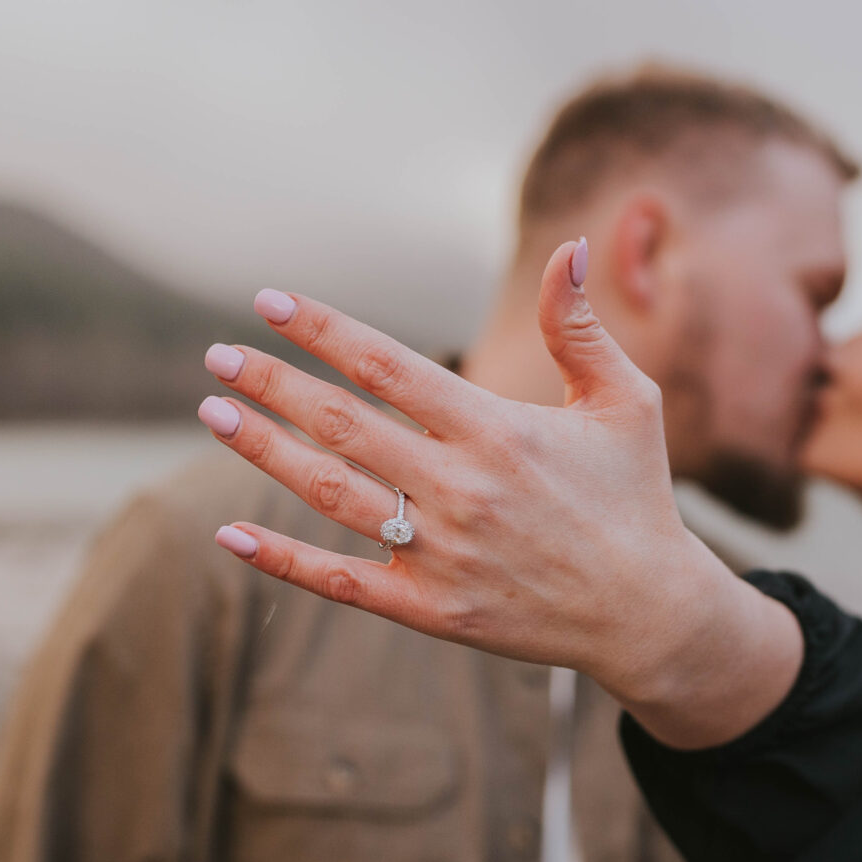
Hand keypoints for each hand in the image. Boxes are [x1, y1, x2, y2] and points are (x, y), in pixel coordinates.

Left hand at [196, 239, 801, 745]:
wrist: (647, 613)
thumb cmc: (635, 498)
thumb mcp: (627, 402)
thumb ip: (581, 327)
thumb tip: (568, 248)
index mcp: (499, 430)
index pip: (388, 366)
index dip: (323, 329)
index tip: (269, 301)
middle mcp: (461, 489)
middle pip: (342, 424)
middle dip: (271, 383)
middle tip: (218, 356)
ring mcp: (441, 553)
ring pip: (330, 492)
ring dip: (263, 450)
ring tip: (214, 414)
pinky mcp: (430, 609)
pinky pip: (339, 581)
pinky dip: (280, 558)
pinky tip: (230, 532)